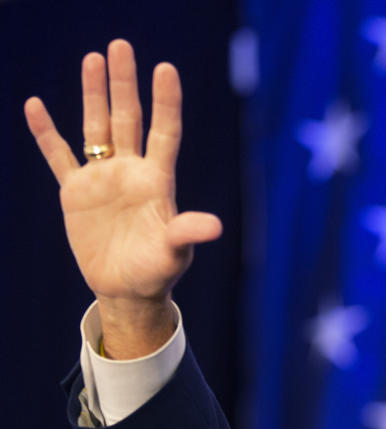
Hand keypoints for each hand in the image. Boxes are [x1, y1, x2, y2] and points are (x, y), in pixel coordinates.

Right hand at [24, 39, 221, 357]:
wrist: (127, 289)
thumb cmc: (157, 271)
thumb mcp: (174, 252)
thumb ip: (188, 233)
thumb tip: (214, 226)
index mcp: (158, 181)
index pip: (164, 132)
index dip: (165, 102)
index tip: (166, 69)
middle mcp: (132, 172)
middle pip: (128, 119)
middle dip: (124, 84)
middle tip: (122, 46)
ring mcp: (103, 179)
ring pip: (96, 128)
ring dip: (94, 95)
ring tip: (94, 59)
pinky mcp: (76, 193)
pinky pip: (58, 156)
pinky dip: (46, 134)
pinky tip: (36, 105)